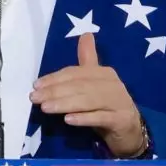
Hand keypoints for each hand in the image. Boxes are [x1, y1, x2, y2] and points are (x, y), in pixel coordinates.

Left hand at [29, 33, 146, 156]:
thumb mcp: (96, 83)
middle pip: (79, 86)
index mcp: (103, 73)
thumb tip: (86, 34)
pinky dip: (83, 118)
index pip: (75, 73)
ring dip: (64, 104)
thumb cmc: (107, 105)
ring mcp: (118, 102)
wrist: (131, 131)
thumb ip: (88, 60)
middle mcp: (112, 84)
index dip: (55, 78)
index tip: (35, 85)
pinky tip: (68, 120)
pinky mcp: (120, 120)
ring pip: (87, 101)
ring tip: (45, 108)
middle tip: (35, 98)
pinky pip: (99, 118)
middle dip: (55, 91)